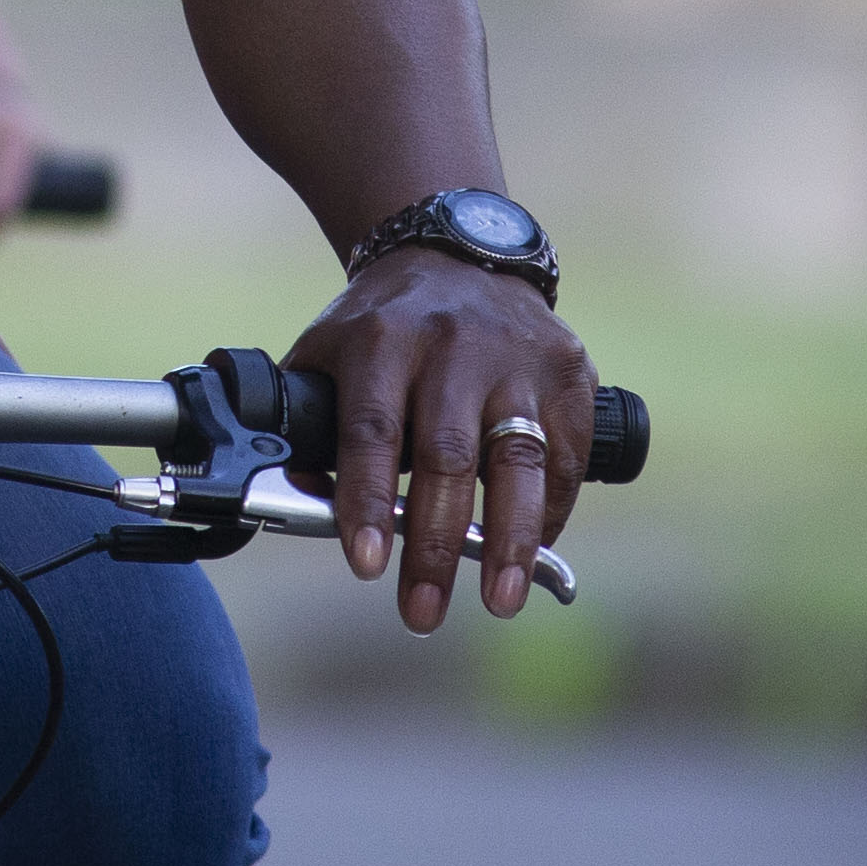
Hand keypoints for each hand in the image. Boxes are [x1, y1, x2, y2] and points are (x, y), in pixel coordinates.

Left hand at [284, 250, 597, 630]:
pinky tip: (533, 553)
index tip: (366, 563)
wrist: (458, 253)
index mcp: (381, 341)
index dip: (367, 500)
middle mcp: (452, 346)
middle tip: (422, 611)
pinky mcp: (568, 372)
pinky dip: (551, 513)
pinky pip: (565, 457)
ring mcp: (516, 359)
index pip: (371, 431)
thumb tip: (298, 503)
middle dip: (437, 546)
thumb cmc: (383, 324)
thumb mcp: (329, 350)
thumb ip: (310, 420)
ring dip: (512, 542)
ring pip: (519, 461)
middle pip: (447, 458)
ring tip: (500, 600)